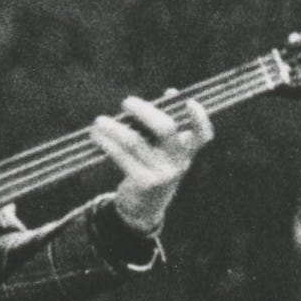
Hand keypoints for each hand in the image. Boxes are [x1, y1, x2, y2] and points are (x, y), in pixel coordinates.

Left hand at [90, 95, 214, 236]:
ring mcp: (162, 173)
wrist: (145, 208)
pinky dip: (107, 143)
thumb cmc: (154, 167)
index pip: (203, 135)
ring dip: (114, 128)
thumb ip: (167, 123)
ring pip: (135, 141)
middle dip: (144, 111)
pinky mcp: (144, 182)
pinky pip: (122, 156)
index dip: (199, 119)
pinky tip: (97, 136)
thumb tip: (170, 92)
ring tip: (99, 121)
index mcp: (187, 152)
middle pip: (165, 129)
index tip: (189, 102)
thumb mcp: (165, 150)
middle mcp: (179, 162)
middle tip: (126, 102)